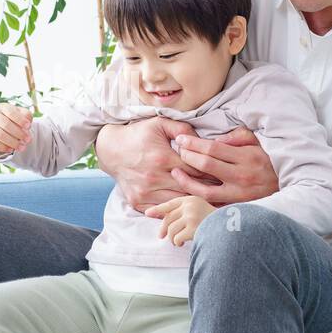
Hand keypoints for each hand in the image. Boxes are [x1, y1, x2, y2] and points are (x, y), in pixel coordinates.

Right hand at [0, 103, 31, 154]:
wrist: (2, 125)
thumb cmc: (15, 119)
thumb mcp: (22, 114)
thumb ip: (27, 116)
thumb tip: (27, 125)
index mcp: (3, 107)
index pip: (11, 113)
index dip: (20, 120)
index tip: (29, 126)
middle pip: (6, 125)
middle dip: (18, 133)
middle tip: (28, 140)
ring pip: (0, 135)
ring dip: (12, 142)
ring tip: (22, 147)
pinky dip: (2, 147)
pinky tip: (11, 150)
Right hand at [95, 116, 217, 211]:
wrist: (111, 149)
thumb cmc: (139, 135)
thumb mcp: (160, 124)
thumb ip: (183, 130)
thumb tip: (203, 141)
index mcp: (162, 158)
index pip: (196, 170)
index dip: (211, 172)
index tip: (221, 172)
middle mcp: (153, 178)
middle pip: (190, 189)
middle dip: (206, 188)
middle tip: (220, 187)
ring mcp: (145, 192)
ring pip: (178, 202)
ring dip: (192, 200)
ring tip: (207, 196)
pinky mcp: (138, 201)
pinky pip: (162, 208)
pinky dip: (175, 207)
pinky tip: (186, 204)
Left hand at [145, 195, 215, 246]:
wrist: (229, 230)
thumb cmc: (213, 222)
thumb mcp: (200, 209)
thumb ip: (184, 211)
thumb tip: (163, 219)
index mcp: (191, 199)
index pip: (170, 204)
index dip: (157, 210)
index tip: (148, 214)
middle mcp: (190, 206)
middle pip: (168, 219)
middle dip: (163, 229)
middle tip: (161, 236)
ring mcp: (191, 216)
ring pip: (171, 230)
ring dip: (172, 238)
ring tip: (177, 242)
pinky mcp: (193, 228)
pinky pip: (176, 238)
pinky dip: (177, 242)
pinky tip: (182, 244)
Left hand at [167, 126, 279, 205]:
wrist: (287, 186)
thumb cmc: (269, 160)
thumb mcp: (257, 142)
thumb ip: (237, 137)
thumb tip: (215, 140)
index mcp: (246, 157)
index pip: (213, 148)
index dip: (194, 143)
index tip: (181, 139)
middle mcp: (241, 176)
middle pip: (206, 166)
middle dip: (188, 157)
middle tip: (178, 151)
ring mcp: (239, 194)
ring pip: (205, 190)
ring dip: (187, 181)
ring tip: (176, 172)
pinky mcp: (237, 207)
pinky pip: (213, 204)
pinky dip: (199, 197)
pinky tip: (188, 190)